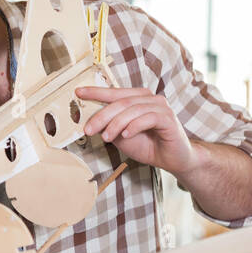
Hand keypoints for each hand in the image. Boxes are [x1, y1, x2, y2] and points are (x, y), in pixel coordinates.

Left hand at [74, 85, 198, 175]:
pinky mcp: (168, 119)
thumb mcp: (122, 137)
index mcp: (138, 99)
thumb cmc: (148, 146)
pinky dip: (134, 126)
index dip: (96, 92)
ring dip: (116, 124)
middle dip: (102, 116)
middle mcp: (150, 99)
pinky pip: (148, 118)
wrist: (173, 160)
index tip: (78, 92)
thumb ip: (110, 127)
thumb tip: (91, 122)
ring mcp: (161, 107)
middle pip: (121, 102)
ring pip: (132, 109)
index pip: (115, 92)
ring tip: (106, 137)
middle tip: (88, 129)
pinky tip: (126, 135)